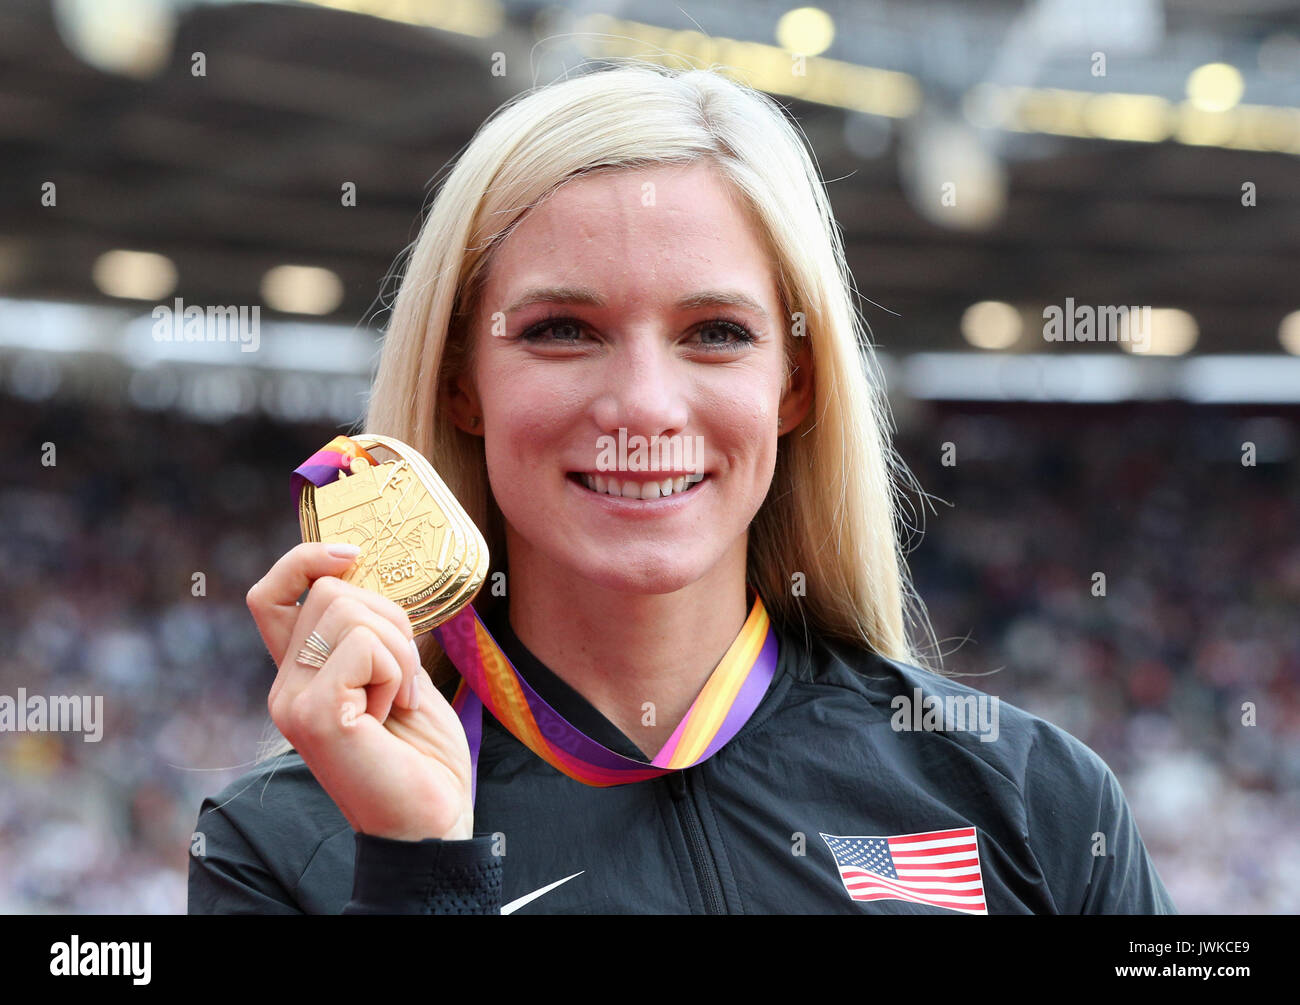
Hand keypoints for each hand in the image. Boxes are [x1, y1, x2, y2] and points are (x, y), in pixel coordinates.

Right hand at [247, 541, 472, 840]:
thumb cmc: (420, 751)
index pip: (272, 594)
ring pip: (350, 612)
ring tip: (399, 700)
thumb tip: (366, 571)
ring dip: (399, 650)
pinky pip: (366, 647)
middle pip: (330, 592)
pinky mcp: (315, 715)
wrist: (431, 818)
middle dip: (391, 620)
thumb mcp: (396, 673)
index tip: (353, 556)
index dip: (305, 559)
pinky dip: (398, 673)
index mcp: (301, 673)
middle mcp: (285, 686)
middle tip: (404, 677)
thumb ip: (371, 633)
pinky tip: (394, 714)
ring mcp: (294, 701)